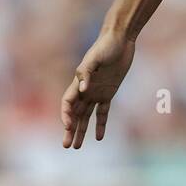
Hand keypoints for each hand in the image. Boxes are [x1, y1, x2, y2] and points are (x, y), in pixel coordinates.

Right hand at [61, 29, 135, 148]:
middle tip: (66, 145)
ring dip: (81, 131)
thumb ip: (86, 72)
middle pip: (74, 114)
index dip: (66, 115)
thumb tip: (82, 89)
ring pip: (85, 116)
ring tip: (77, 146)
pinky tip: (99, 137)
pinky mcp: (109, 93)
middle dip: (70, 130)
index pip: (67, 103)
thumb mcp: (95, 57)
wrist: (120, 39)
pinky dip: (100, 124)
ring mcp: (96, 92)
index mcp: (78, 82)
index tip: (68, 126)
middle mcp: (85, 89)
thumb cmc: (106, 46)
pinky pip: (103, 112)